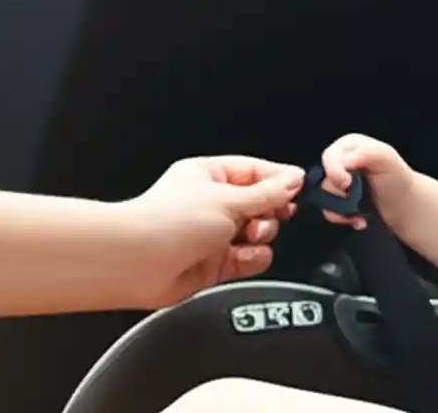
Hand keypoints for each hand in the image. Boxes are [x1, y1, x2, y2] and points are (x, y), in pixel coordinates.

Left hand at [124, 155, 303, 308]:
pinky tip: (243, 255)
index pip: (255, 172)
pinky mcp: (215, 264)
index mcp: (209, 177)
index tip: (298, 187)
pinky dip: (252, 258)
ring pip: (258, 233)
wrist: (138, 263)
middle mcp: (211, 204)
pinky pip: (249, 258)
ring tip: (250, 235)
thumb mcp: (230, 198)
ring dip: (261, 236)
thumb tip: (295, 180)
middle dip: (270, 211)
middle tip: (275, 212)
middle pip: (260, 204)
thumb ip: (269, 193)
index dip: (278, 179)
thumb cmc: (168, 222)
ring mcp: (213, 235)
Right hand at [318, 133, 416, 230]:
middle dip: (339, 193)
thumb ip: (365, 153)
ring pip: (324, 197)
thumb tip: (344, 162)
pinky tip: (359, 220)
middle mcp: (340, 162)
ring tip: (359, 214)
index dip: (334, 171)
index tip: (346, 183)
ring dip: (342, 209)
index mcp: (349, 145)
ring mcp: (338, 183)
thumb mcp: (386, 158)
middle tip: (355, 200)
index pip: (330, 156)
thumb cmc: (397, 177)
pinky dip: (343, 218)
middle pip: (324, 178)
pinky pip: (329, 211)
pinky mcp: (338, 201)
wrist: (404, 205)